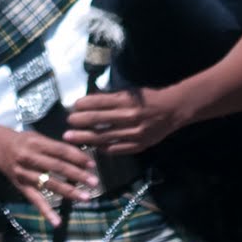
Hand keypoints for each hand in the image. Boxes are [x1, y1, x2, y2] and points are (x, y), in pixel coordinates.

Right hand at [0, 124, 96, 224]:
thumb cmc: (20, 140)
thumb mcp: (36, 137)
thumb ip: (54, 146)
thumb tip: (79, 156)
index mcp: (36, 143)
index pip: (61, 150)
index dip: (78, 157)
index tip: (92, 164)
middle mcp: (29, 157)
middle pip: (57, 167)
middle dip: (78, 175)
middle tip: (95, 182)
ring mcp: (25, 173)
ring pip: (49, 184)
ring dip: (69, 191)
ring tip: (86, 197)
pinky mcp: (21, 186)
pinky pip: (35, 200)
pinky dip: (46, 212)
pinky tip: (57, 222)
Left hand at [63, 86, 182, 159]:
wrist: (173, 110)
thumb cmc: (148, 98)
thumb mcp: (129, 93)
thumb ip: (110, 98)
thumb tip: (87, 102)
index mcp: (125, 101)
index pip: (98, 102)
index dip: (82, 105)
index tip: (73, 107)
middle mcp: (128, 116)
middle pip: (97, 120)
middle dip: (79, 122)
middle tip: (68, 123)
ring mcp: (133, 133)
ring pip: (103, 137)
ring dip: (84, 137)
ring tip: (71, 137)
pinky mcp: (138, 145)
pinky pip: (115, 149)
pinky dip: (102, 148)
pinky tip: (92, 147)